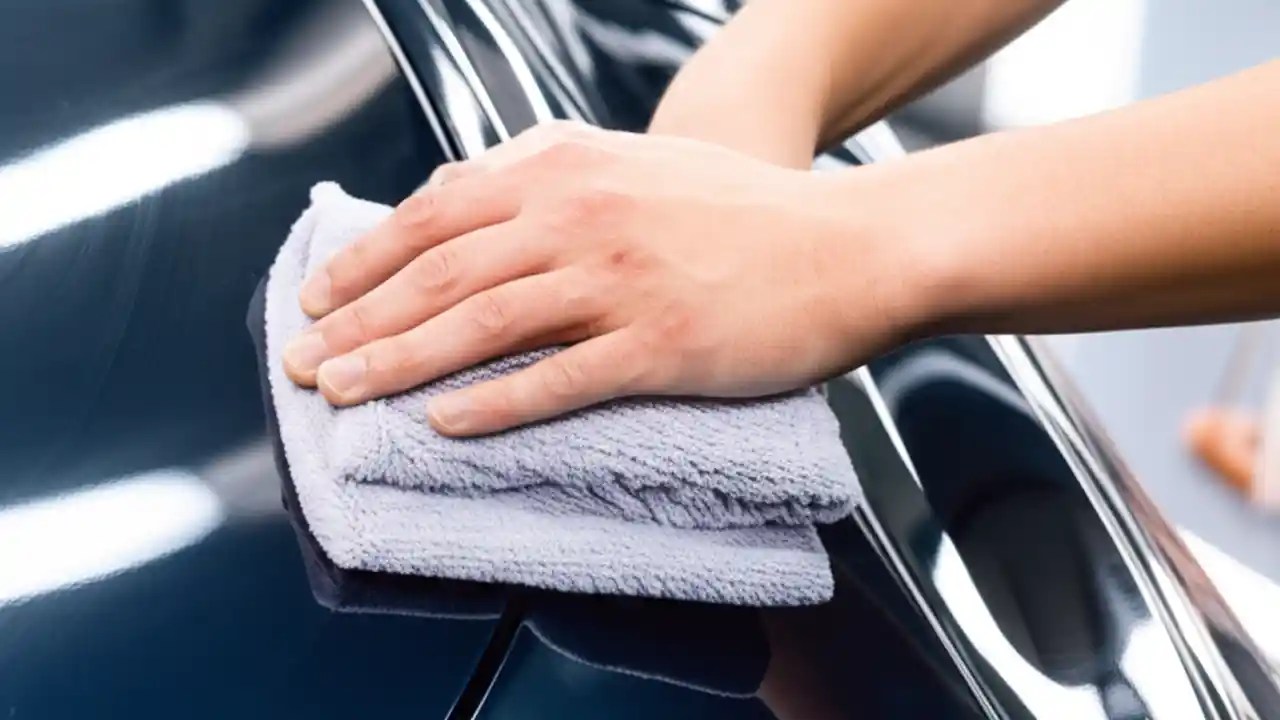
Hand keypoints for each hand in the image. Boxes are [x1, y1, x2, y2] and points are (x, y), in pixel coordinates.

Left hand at [283, 122, 918, 434]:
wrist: (848, 243)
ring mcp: (620, 282)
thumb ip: (545, 168)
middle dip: (358, 320)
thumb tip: (458, 188)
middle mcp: (582, 218)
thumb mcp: (632, 161)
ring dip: (401, 363)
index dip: (365, 261)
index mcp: (568, 170)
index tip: (316, 299)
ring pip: (483, 325)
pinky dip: (495, 404)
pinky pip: (560, 379)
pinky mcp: (662, 344)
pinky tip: (446, 425)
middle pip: (442, 274)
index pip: (436, 217)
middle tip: (304, 363)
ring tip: (346, 394)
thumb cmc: (740, 210)